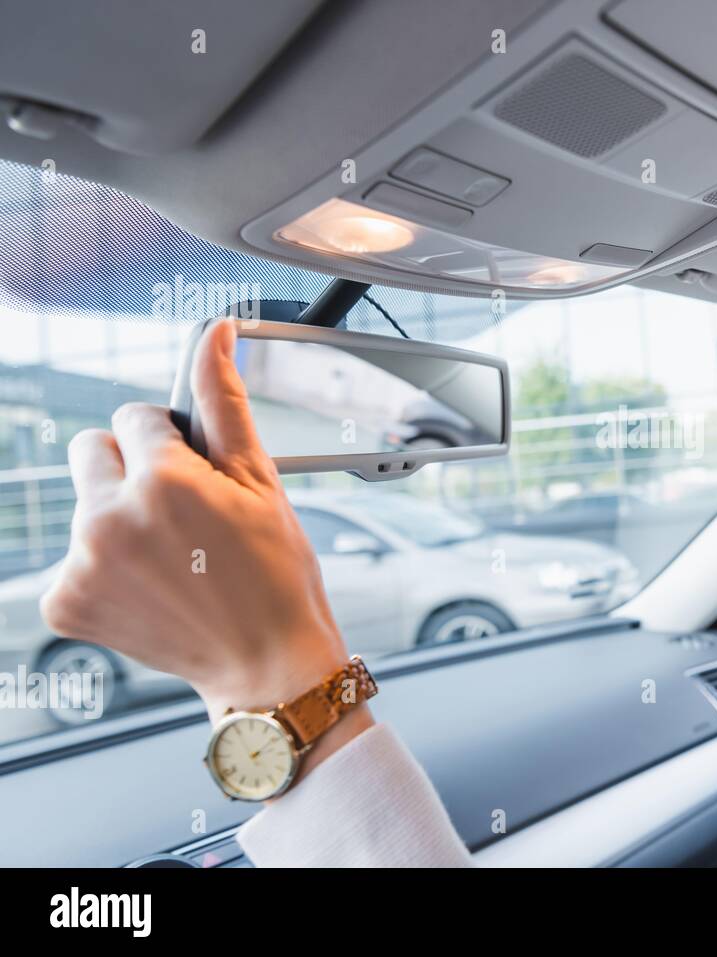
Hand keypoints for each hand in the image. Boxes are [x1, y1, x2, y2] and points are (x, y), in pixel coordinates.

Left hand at [39, 319, 356, 731]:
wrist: (265, 663)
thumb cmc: (276, 573)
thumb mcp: (260, 481)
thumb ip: (225, 401)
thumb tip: (213, 332)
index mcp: (162, 480)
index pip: (134, 417)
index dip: (173, 444)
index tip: (200, 482)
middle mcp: (109, 518)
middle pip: (91, 450)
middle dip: (132, 470)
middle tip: (182, 517)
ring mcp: (80, 564)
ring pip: (83, 504)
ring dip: (117, 518)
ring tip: (171, 559)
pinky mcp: (63, 602)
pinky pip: (69, 557)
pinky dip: (102, 570)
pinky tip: (148, 589)